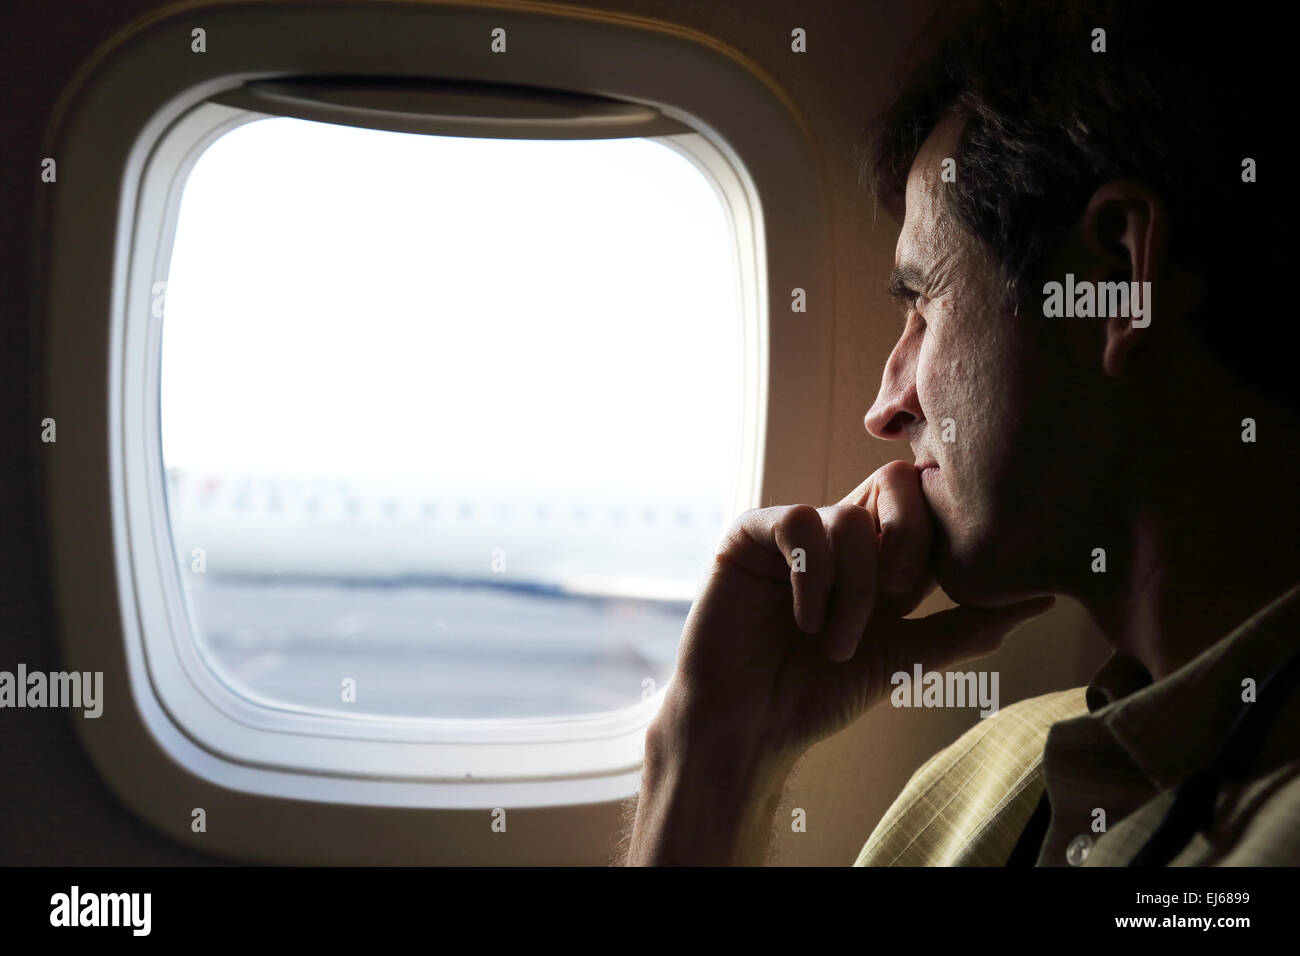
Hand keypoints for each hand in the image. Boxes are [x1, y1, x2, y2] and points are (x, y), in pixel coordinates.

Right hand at [664, 459, 1053, 761]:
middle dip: (908, 543)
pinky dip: (813, 578)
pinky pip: (800, 523)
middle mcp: (838, 531)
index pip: (926, 503)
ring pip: (851, 518)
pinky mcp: (750, 535)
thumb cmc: (820, 694)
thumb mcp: (908, 659)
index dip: (939, 538)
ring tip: (834, 644)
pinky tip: (803, 621)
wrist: (749, 726)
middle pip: (897, 483)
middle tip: (897, 601)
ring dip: (854, 591)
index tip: (929, 596)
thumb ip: (967, 625)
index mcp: (878, 553)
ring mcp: (793, 530)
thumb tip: (1042, 598)